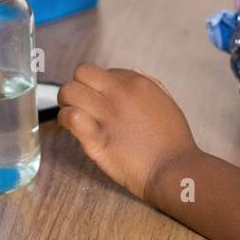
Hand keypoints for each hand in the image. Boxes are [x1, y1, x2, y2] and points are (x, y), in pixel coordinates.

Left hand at [56, 62, 196, 202]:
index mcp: (136, 83)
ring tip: (74, 116)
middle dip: (77, 87)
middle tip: (80, 104)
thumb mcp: (166, 101)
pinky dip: (66, 120)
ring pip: (69, 92)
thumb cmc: (173, 140)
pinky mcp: (95, 138)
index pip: (102, 72)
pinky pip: (70, 117)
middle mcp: (118, 94)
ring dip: (67, 103)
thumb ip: (148, 84)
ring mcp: (106, 115)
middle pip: (81, 73)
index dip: (97, 86)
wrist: (174, 169)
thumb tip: (130, 70)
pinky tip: (74, 129)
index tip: (100, 101)